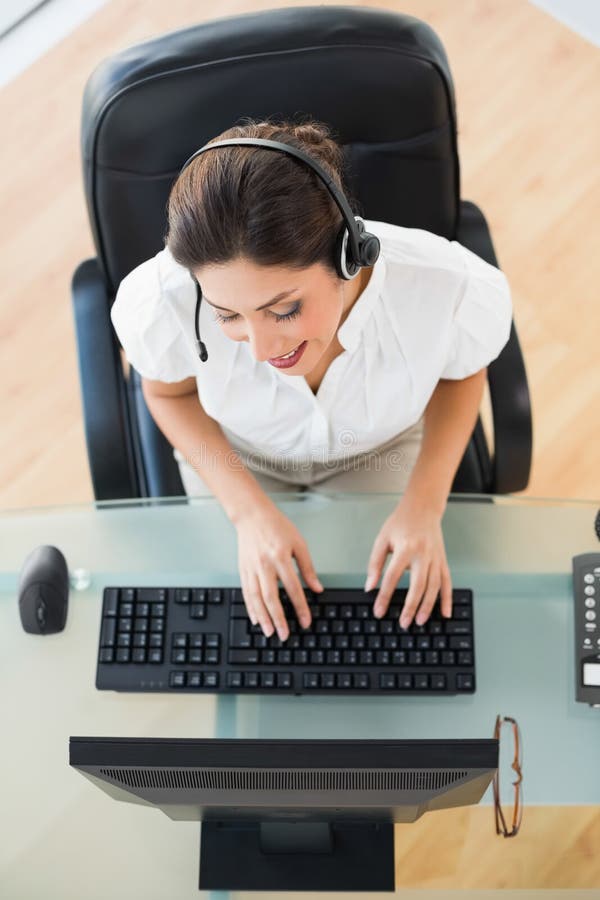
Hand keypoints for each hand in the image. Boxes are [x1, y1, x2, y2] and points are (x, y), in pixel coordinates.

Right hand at [235, 500, 322, 639]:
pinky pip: (246, 593)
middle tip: (285, 635)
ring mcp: (251, 568)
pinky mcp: (242, 570)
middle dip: (278, 618)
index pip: (293, 588)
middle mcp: (264, 565)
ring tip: (269, 632)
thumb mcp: (298, 543)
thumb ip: (308, 567)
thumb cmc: (276, 526)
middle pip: (271, 597)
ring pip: (255, 598)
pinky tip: (255, 618)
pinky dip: (250, 608)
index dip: (300, 607)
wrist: (252, 515)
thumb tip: (317, 588)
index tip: (305, 621)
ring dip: (262, 617)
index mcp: (280, 557)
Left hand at [364, 496, 451, 627]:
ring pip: (434, 587)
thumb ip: (375, 564)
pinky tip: (445, 613)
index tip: (379, 611)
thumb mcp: (382, 539)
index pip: (393, 577)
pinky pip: (447, 582)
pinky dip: (447, 599)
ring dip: (428, 606)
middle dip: (411, 607)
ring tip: (420, 621)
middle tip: (404, 623)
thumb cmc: (401, 523)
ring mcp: (436, 558)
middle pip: (418, 585)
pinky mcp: (443, 561)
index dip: (384, 596)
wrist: (423, 508)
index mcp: (405, 548)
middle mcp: (423, 554)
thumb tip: (370, 586)